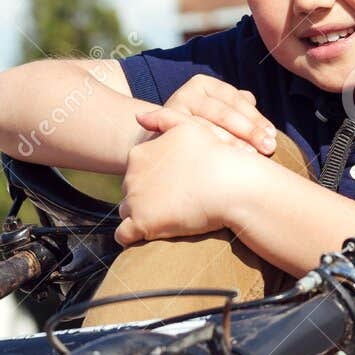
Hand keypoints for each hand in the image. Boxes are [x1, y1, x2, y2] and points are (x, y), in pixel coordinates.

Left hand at [115, 116, 254, 246]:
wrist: (231, 184)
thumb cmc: (216, 155)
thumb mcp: (189, 126)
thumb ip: (163, 117)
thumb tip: (137, 116)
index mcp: (139, 154)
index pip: (135, 170)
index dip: (153, 179)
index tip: (172, 185)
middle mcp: (131, 176)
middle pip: (131, 191)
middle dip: (146, 197)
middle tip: (173, 203)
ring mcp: (135, 201)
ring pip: (127, 212)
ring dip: (140, 216)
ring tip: (165, 220)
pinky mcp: (142, 223)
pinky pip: (123, 236)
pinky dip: (131, 238)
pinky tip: (146, 237)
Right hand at [151, 74, 278, 153]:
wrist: (158, 141)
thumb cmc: (198, 127)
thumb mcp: (216, 111)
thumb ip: (236, 106)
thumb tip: (252, 99)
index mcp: (203, 84)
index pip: (234, 99)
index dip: (255, 117)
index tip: (272, 134)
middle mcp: (187, 93)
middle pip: (222, 112)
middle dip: (247, 131)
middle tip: (267, 147)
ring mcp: (172, 110)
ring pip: (205, 127)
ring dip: (229, 143)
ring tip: (250, 156)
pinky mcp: (162, 130)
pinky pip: (188, 141)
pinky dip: (206, 151)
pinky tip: (221, 162)